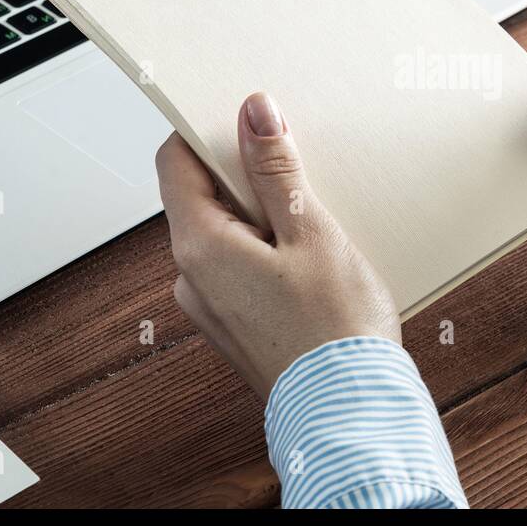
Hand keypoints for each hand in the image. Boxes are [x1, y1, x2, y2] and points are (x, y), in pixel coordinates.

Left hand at [156, 91, 399, 398]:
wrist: (351, 412)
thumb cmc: (336, 328)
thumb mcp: (312, 231)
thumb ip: (277, 170)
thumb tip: (253, 113)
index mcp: (200, 247)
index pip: (174, 163)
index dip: (204, 131)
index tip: (244, 115)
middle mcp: (191, 276)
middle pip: (201, 196)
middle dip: (245, 171)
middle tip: (296, 164)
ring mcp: (210, 304)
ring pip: (224, 231)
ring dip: (262, 211)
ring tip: (314, 215)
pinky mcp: (234, 323)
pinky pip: (239, 265)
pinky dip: (267, 246)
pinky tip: (311, 254)